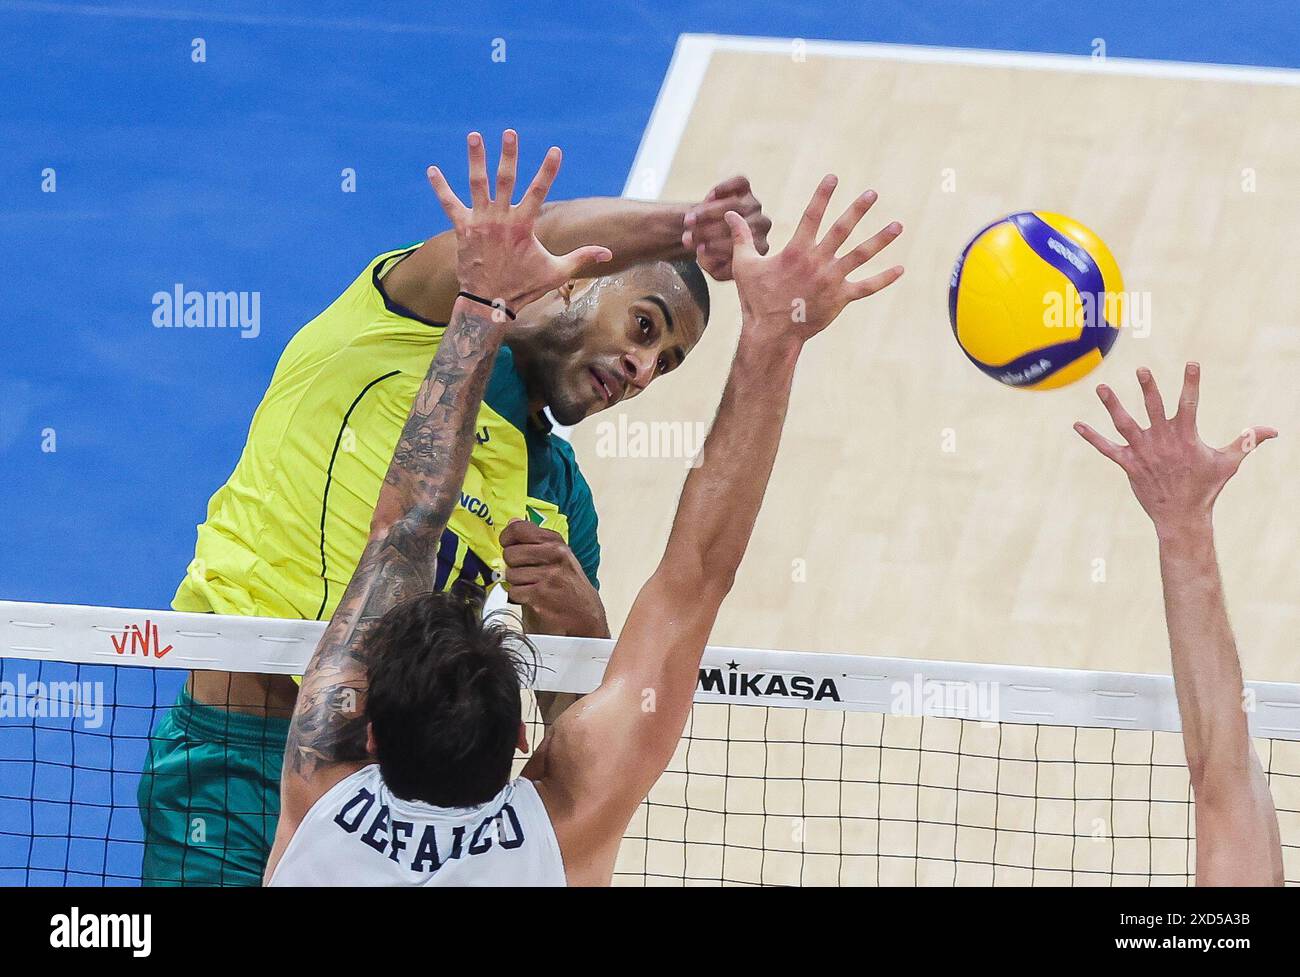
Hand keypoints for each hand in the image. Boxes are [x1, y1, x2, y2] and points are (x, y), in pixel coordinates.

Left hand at [426, 130, 611, 316]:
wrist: (489, 303)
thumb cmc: (524, 287)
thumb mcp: (556, 272)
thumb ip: (581, 258)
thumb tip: (608, 254)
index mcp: (523, 226)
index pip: (539, 191)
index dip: (548, 170)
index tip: (555, 150)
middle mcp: (500, 219)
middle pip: (505, 179)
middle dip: (508, 154)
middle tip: (509, 133)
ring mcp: (479, 222)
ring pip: (477, 184)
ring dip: (476, 159)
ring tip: (474, 136)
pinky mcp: (462, 228)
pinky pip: (449, 204)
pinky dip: (440, 188)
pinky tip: (432, 170)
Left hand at [500, 519, 608, 637]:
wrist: (584, 617)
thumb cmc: (569, 588)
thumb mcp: (557, 558)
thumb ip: (535, 540)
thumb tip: (513, 522)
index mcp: (556, 542)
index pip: (518, 529)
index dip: (507, 538)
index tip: (508, 545)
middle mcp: (554, 555)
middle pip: (510, 553)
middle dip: (512, 566)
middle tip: (524, 574)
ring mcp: (548, 575)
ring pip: (510, 574)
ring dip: (516, 584)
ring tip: (531, 587)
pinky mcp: (540, 595)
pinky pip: (513, 591)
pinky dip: (518, 598)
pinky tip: (532, 598)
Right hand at [683, 176, 771, 280]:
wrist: (710, 232)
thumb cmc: (713, 252)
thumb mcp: (714, 266)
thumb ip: (711, 264)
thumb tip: (703, 251)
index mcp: (760, 246)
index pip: (744, 245)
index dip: (720, 247)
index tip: (698, 249)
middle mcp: (761, 224)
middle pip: (739, 224)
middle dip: (709, 231)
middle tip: (688, 237)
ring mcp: (754, 205)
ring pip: (735, 205)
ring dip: (708, 213)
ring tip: (689, 221)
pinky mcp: (746, 188)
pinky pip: (739, 183)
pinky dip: (724, 188)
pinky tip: (708, 198)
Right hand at [726, 175, 902, 349]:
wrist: (771, 333)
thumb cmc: (756, 299)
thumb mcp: (745, 266)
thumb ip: (741, 238)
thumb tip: (730, 215)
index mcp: (796, 251)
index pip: (812, 216)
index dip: (822, 195)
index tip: (833, 178)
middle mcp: (817, 262)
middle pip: (842, 230)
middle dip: (858, 210)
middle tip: (872, 194)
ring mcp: (831, 280)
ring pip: (861, 255)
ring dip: (880, 239)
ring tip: (897, 225)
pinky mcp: (841, 299)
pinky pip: (867, 287)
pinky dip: (884, 279)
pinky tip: (900, 269)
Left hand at [1074, 363, 1277, 535]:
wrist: (1181, 517)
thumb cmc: (1206, 488)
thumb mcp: (1228, 463)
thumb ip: (1247, 442)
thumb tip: (1274, 430)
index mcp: (1185, 436)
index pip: (1189, 404)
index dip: (1191, 383)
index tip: (1192, 363)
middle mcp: (1162, 441)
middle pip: (1153, 409)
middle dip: (1149, 388)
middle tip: (1142, 369)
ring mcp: (1143, 452)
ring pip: (1124, 424)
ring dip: (1112, 406)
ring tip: (1101, 388)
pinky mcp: (1128, 464)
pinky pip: (1106, 449)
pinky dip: (1092, 438)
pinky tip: (1077, 425)